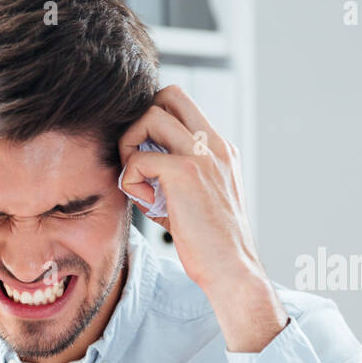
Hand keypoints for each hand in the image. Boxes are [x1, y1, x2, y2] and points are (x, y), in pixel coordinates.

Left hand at [118, 86, 287, 351]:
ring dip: (130, 147)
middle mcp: (213, 143)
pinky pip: (138, 158)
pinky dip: (130, 179)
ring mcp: (202, 154)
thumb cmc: (208, 242)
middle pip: (167, 93)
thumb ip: (172, 174)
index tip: (144, 156)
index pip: (180, 103)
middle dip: (140, 122)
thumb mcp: (194, 198)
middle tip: (135, 160)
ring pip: (150, 116)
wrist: (231, 269)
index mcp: (218, 147)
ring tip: (139, 181)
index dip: (152, 121)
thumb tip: (135, 165)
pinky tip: (145, 203)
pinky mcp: (186, 173)